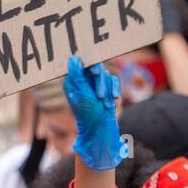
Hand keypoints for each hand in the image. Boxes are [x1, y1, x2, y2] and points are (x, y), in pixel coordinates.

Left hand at [65, 54, 126, 170]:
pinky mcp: (106, 88)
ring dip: (107, 89)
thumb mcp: (82, 94)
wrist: (100, 129)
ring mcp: (94, 85)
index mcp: (73, 82)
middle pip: (95, 68)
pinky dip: (114, 90)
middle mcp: (83, 81)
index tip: (95, 74)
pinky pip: (114, 80)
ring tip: (105, 103)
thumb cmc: (88, 114)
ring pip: (105, 74)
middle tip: (100, 95)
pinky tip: (114, 99)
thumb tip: (73, 58)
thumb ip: (77, 75)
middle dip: (100, 82)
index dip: (90, 66)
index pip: (81, 64)